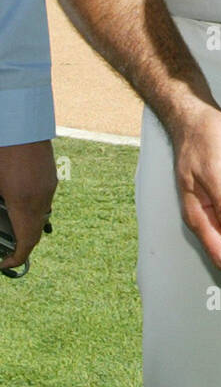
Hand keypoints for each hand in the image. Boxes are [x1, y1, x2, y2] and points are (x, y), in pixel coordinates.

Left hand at [0, 141, 56, 271]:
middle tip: (4, 249)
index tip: (4, 264)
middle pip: (35, 231)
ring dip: (26, 224)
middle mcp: (41, 197)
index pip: (27, 242)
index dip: (16, 259)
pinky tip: (15, 202)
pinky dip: (30, 209)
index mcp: (24, 202)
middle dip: (21, 244)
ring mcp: (48, 185)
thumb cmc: (3, 153)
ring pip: (40, 215)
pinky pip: (42, 201)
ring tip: (7, 225)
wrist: (19, 122)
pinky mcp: (50, 175)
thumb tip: (2, 219)